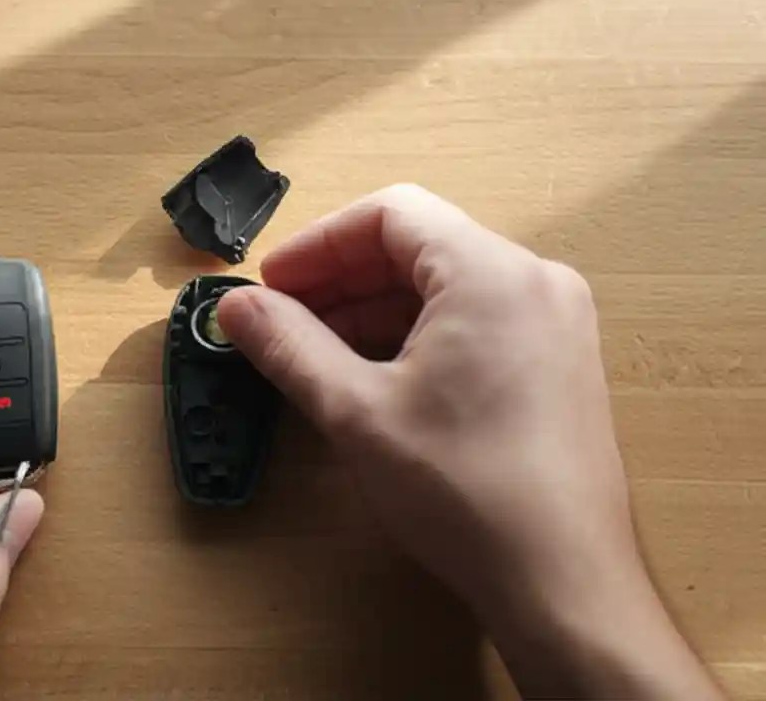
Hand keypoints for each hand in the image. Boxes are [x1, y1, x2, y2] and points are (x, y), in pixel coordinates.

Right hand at [218, 185, 720, 698]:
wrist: (563, 580)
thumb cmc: (461, 489)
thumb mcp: (356, 412)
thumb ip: (288, 346)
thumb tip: (233, 307)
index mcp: (491, 272)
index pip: (390, 214)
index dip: (318, 244)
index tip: (269, 286)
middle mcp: (534, 280)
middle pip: (419, 246)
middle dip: (341, 280)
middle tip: (280, 322)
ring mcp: (555, 323)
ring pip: (445, 287)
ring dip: (374, 311)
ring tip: (316, 357)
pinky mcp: (558, 364)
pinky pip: (475, 321)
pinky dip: (416, 337)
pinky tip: (373, 380)